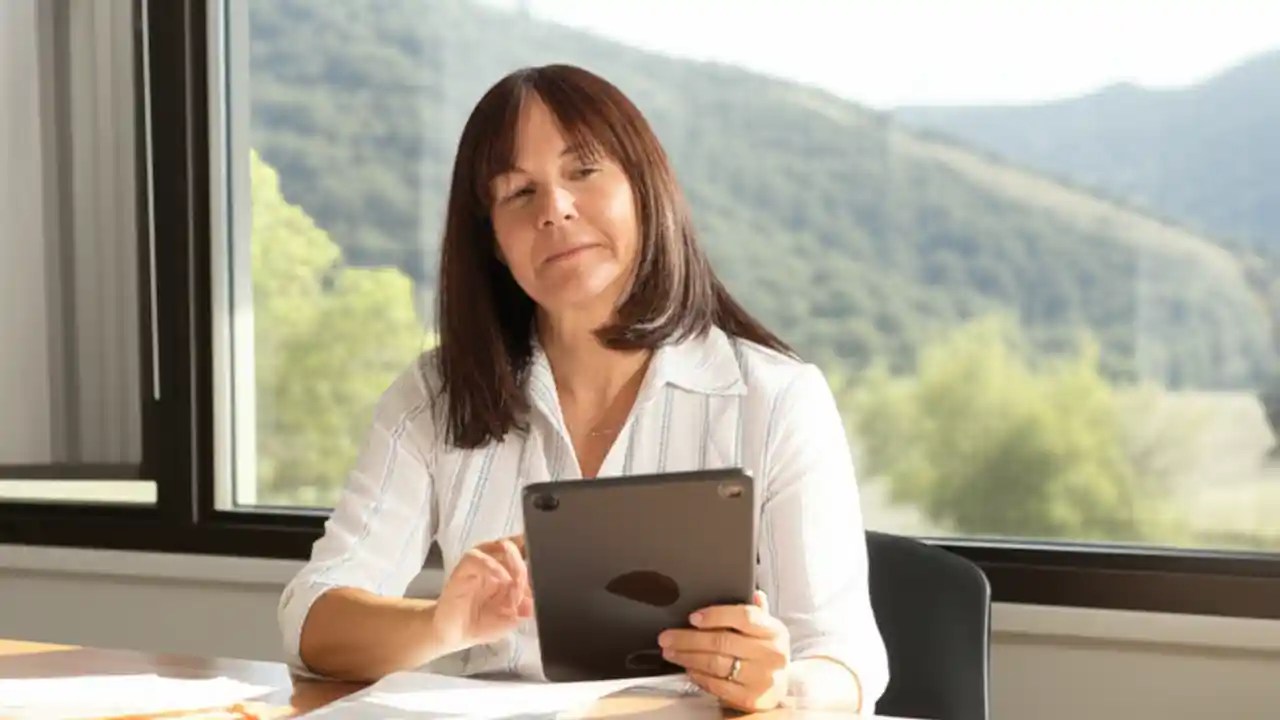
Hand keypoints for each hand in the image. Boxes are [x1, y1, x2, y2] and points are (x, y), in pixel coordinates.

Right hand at [430, 534, 532, 654]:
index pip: (529, 553)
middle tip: (527, 584)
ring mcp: (481, 563)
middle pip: (519, 546)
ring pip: (502, 546)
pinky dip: (492, 565)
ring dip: (515, 563)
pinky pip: (478, 556)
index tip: (545, 567)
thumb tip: (539, 599)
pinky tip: (501, 579)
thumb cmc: (481, 624)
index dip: (537, 558)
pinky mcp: (465, 567)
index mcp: (511, 572)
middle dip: (528, 563)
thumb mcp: (512, 619)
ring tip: (518, 583)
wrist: (453, 635)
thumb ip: (528, 607)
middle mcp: (498, 563)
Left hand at [658, 590, 790, 712]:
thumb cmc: (766, 652)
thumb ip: (755, 612)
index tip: (692, 617)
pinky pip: (717, 685)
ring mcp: (762, 678)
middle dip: (689, 639)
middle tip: (668, 637)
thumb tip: (754, 592)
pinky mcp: (750, 698)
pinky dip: (699, 676)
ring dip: (688, 657)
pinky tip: (689, 668)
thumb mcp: (765, 629)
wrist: (778, 686)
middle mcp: (771, 654)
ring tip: (671, 652)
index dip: (716, 615)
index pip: (745, 617)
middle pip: (723, 642)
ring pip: (716, 664)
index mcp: (774, 630)